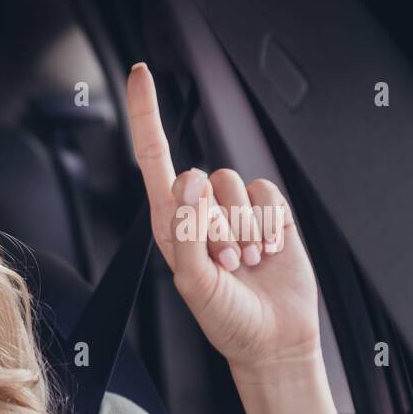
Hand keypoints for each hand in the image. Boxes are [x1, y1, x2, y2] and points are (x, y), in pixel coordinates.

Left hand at [126, 63, 322, 379]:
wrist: (272, 339)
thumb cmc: (225, 319)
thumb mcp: (194, 284)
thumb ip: (188, 232)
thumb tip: (190, 182)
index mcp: (169, 222)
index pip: (153, 157)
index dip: (146, 113)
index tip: (140, 73)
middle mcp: (199, 211)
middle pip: (202, 176)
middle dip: (216, 221)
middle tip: (222, 262)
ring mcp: (235, 211)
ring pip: (235, 183)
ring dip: (243, 227)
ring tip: (243, 262)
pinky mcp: (269, 213)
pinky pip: (267, 192)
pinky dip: (269, 223)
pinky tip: (265, 254)